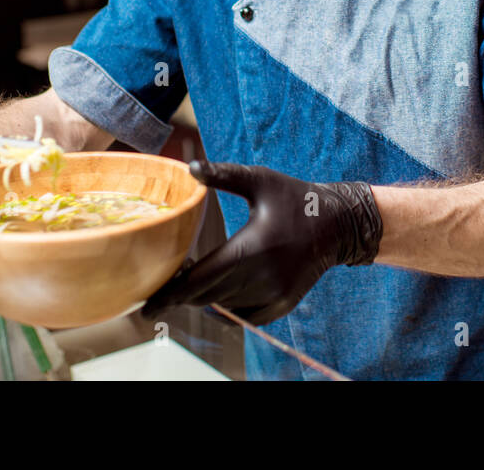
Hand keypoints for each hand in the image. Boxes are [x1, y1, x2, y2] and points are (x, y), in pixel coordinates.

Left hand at [141, 161, 382, 325]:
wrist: (337, 225)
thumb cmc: (295, 198)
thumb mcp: (260, 180)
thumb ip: (223, 175)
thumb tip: (189, 168)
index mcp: (250, 248)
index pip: (199, 280)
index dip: (170, 295)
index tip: (146, 307)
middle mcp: (260, 278)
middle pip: (206, 297)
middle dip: (182, 293)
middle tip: (168, 279)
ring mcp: (272, 295)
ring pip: (222, 307)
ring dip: (205, 297)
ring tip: (196, 276)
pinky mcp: (281, 304)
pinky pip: (243, 315)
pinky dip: (227, 307)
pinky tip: (222, 288)